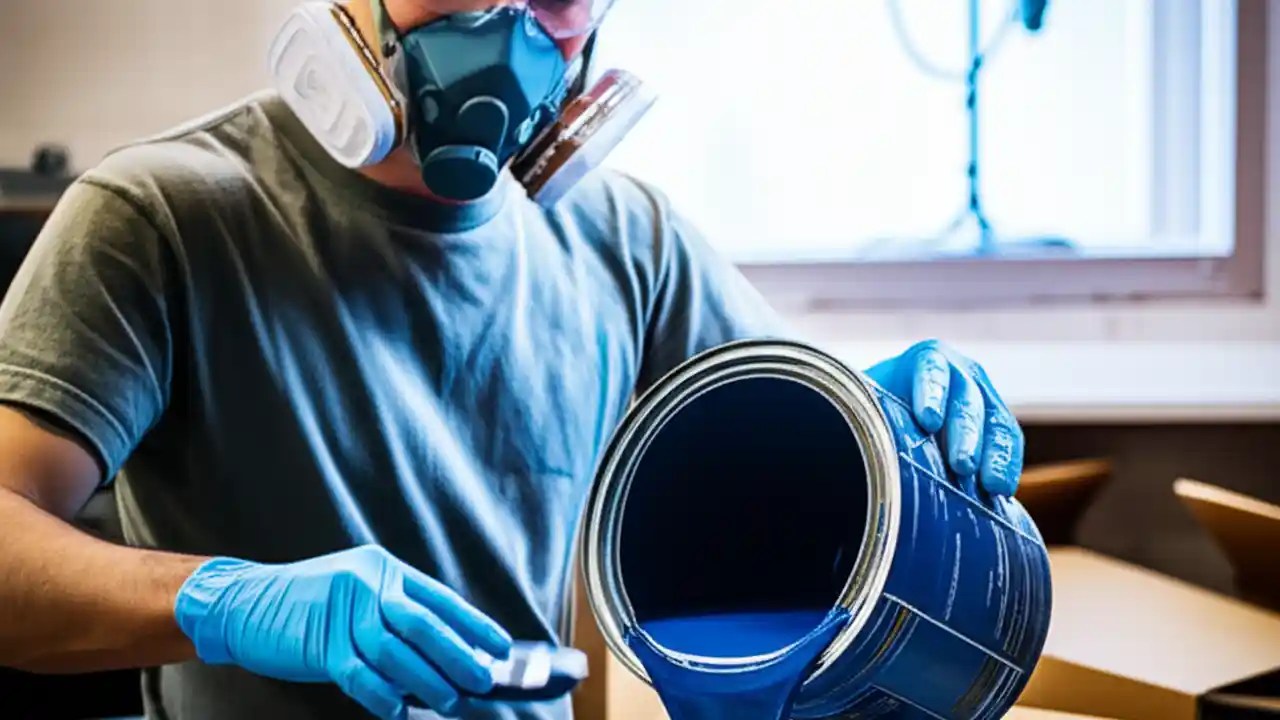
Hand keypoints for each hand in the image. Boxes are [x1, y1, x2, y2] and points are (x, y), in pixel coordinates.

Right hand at [174, 545, 512, 718]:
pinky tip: (399, 712)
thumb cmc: (311, 604)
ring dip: (427, 682)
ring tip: (450, 704)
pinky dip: (382, 695)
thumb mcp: (359, 592)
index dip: (474, 625)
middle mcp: (367, 584)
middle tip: (483, 682)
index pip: (440, 599)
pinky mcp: (318, 642)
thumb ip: (398, 616)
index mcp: (384, 569)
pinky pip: (358, 674)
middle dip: (458, 656)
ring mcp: (341, 611)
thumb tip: (450, 653)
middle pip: (423, 624)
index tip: (502, 649)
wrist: (245, 602)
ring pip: (395, 652)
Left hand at [866, 340, 1022, 495]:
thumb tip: (818, 444)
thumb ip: (857, 416)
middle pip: (966, 399)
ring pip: (995, 420)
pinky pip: (1008, 441)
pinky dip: (1008, 465)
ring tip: (991, 487)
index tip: (927, 420)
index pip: (931, 369)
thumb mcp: (865, 406)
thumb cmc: (874, 410)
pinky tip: (1002, 492)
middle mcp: (959, 372)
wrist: (898, 415)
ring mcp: (983, 396)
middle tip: (962, 465)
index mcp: (924, 360)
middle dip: (966, 432)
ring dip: (995, 454)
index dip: (931, 391)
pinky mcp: (997, 424)